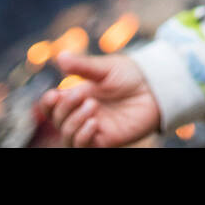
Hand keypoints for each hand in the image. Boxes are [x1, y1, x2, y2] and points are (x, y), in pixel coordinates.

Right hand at [34, 51, 160, 146]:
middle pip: (58, 121)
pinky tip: (93, 123)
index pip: (53, 106)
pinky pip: (85, 147)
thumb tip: (60, 57)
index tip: (53, 94)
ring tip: (92, 106)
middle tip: (82, 94)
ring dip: (73, 123)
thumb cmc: (131, 75)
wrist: (156, 86)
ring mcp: (94, 128)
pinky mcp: (107, 140)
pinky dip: (83, 137)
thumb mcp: (105, 68)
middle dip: (64, 109)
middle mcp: (82, 114)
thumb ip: (83, 66)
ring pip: (68, 137)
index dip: (48, 104)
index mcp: (78, 96)